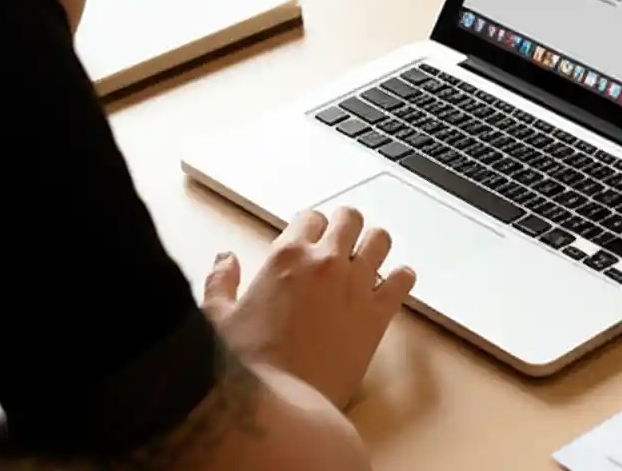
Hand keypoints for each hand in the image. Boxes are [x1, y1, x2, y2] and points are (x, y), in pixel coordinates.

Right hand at [202, 208, 416, 409]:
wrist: (281, 404)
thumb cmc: (247, 366)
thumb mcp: (217, 318)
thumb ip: (221, 281)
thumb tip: (226, 258)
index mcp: (287, 256)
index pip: (310, 218)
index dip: (310, 228)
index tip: (310, 241)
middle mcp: (326, 262)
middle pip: (350, 219)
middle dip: (346, 228)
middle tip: (342, 245)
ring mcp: (357, 285)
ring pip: (380, 240)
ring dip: (374, 246)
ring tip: (367, 261)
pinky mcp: (379, 314)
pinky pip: (404, 280)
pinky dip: (401, 278)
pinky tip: (391, 286)